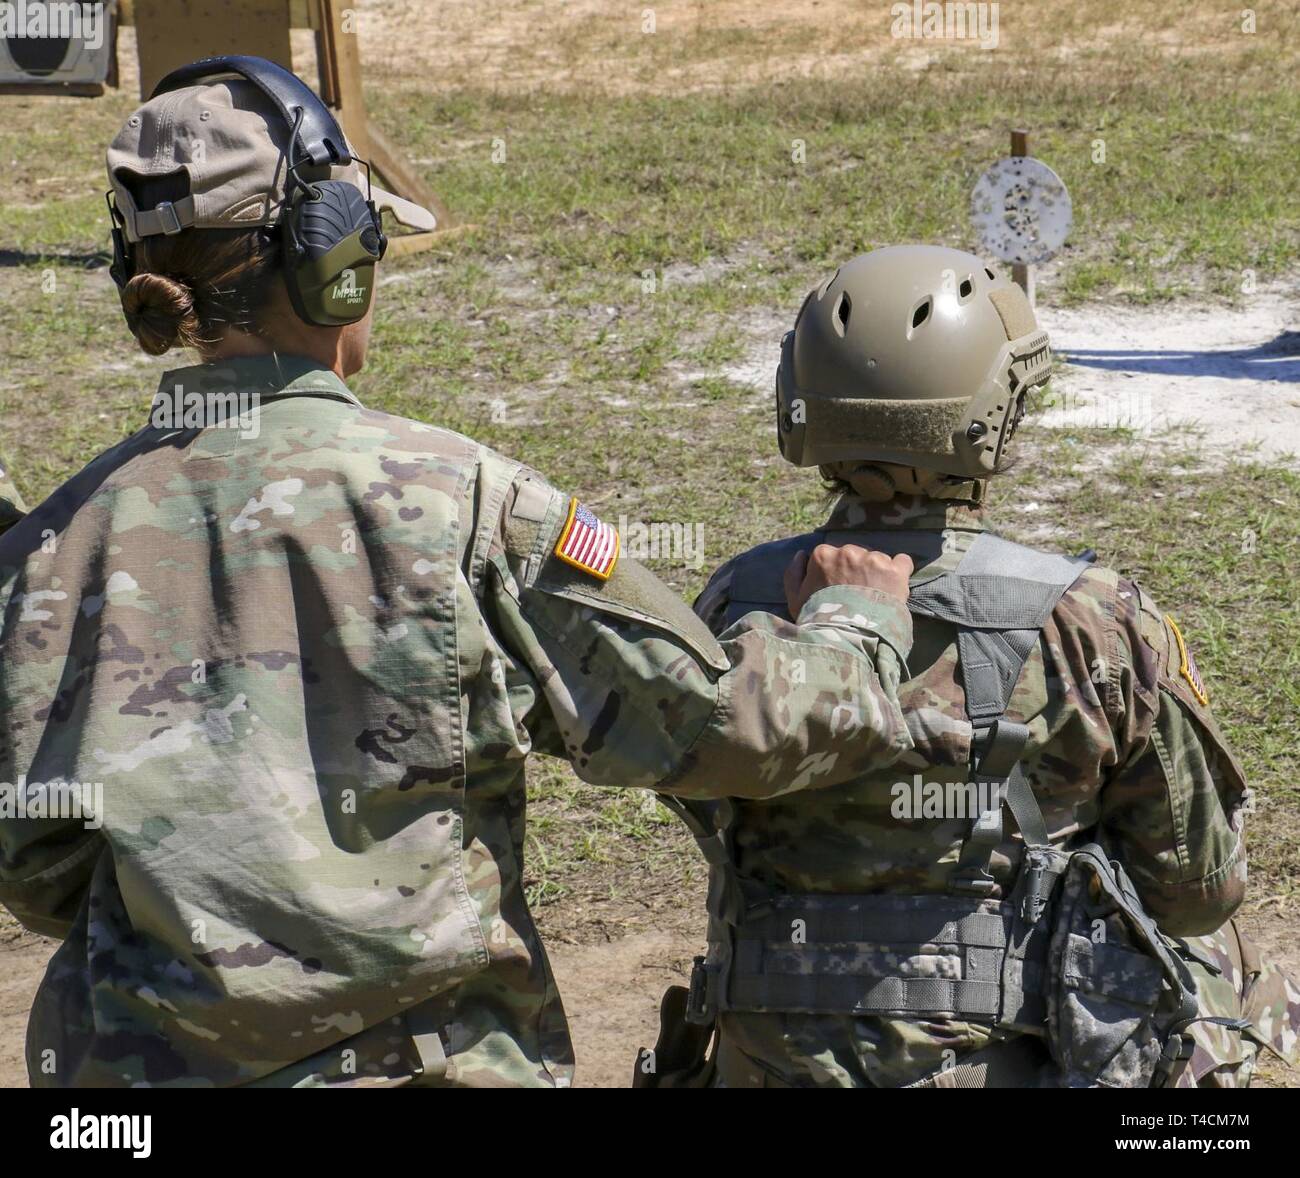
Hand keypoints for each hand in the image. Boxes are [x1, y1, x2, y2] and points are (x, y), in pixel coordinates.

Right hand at [784, 543, 912, 615]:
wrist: (847, 640)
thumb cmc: (817, 621)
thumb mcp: (794, 600)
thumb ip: (793, 574)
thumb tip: (802, 555)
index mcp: (823, 555)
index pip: (832, 555)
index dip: (836, 572)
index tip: (838, 588)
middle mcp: (848, 552)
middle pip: (856, 555)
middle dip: (858, 570)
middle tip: (858, 595)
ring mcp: (873, 560)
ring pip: (878, 560)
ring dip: (877, 574)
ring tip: (875, 598)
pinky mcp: (895, 571)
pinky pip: (903, 562)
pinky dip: (900, 572)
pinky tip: (894, 588)